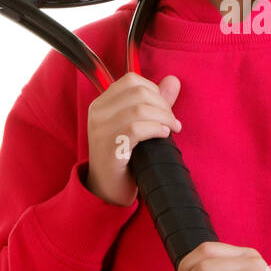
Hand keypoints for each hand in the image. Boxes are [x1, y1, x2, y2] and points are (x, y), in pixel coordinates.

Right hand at [85, 73, 181, 206]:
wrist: (108, 190)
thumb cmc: (125, 156)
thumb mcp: (138, 124)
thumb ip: (154, 102)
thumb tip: (173, 80)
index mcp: (102, 103)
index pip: (131, 80)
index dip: (155, 90)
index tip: (165, 108)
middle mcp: (97, 113)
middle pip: (138, 92)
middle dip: (163, 105)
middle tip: (172, 122)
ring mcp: (100, 131)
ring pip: (139, 109)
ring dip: (163, 118)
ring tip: (172, 129)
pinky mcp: (108, 149)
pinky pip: (135, 129)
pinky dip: (155, 129)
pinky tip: (163, 136)